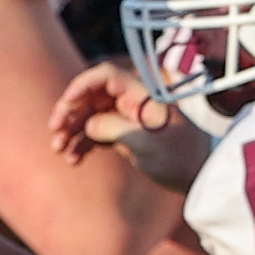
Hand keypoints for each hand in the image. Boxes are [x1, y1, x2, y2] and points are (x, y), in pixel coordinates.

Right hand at [48, 61, 211, 192]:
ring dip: (71, 131)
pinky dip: (82, 144)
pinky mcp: (125, 137)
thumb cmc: (179, 157)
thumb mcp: (145, 142)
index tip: (65, 106)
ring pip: (89, 117)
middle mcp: (131, 102)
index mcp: (140, 95)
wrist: (199, 177)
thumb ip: (113, 128)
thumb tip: (89, 125)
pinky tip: (73, 159)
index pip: (105, 76)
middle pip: (91, 97)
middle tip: (54, 132)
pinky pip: (95, 134)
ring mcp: (127, 120)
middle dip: (69, 113)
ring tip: (58, 150)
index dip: (81, 86)